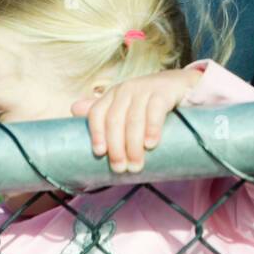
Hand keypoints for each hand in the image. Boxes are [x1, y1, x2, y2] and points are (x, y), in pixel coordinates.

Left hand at [71, 68, 203, 172]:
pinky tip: (151, 143)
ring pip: (133, 118)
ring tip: (136, 165)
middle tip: (121, 169)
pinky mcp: (164, 91)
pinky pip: (155, 110)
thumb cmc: (148, 101)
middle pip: (115, 120)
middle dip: (116, 147)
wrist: (181, 84)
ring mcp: (145, 88)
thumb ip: (103, 110)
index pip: (97, 113)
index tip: (100, 154)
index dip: (97, 133)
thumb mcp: (125, 105)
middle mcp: (125, 89)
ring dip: (133, 144)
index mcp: (112, 95)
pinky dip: (152, 128)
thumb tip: (73, 109)